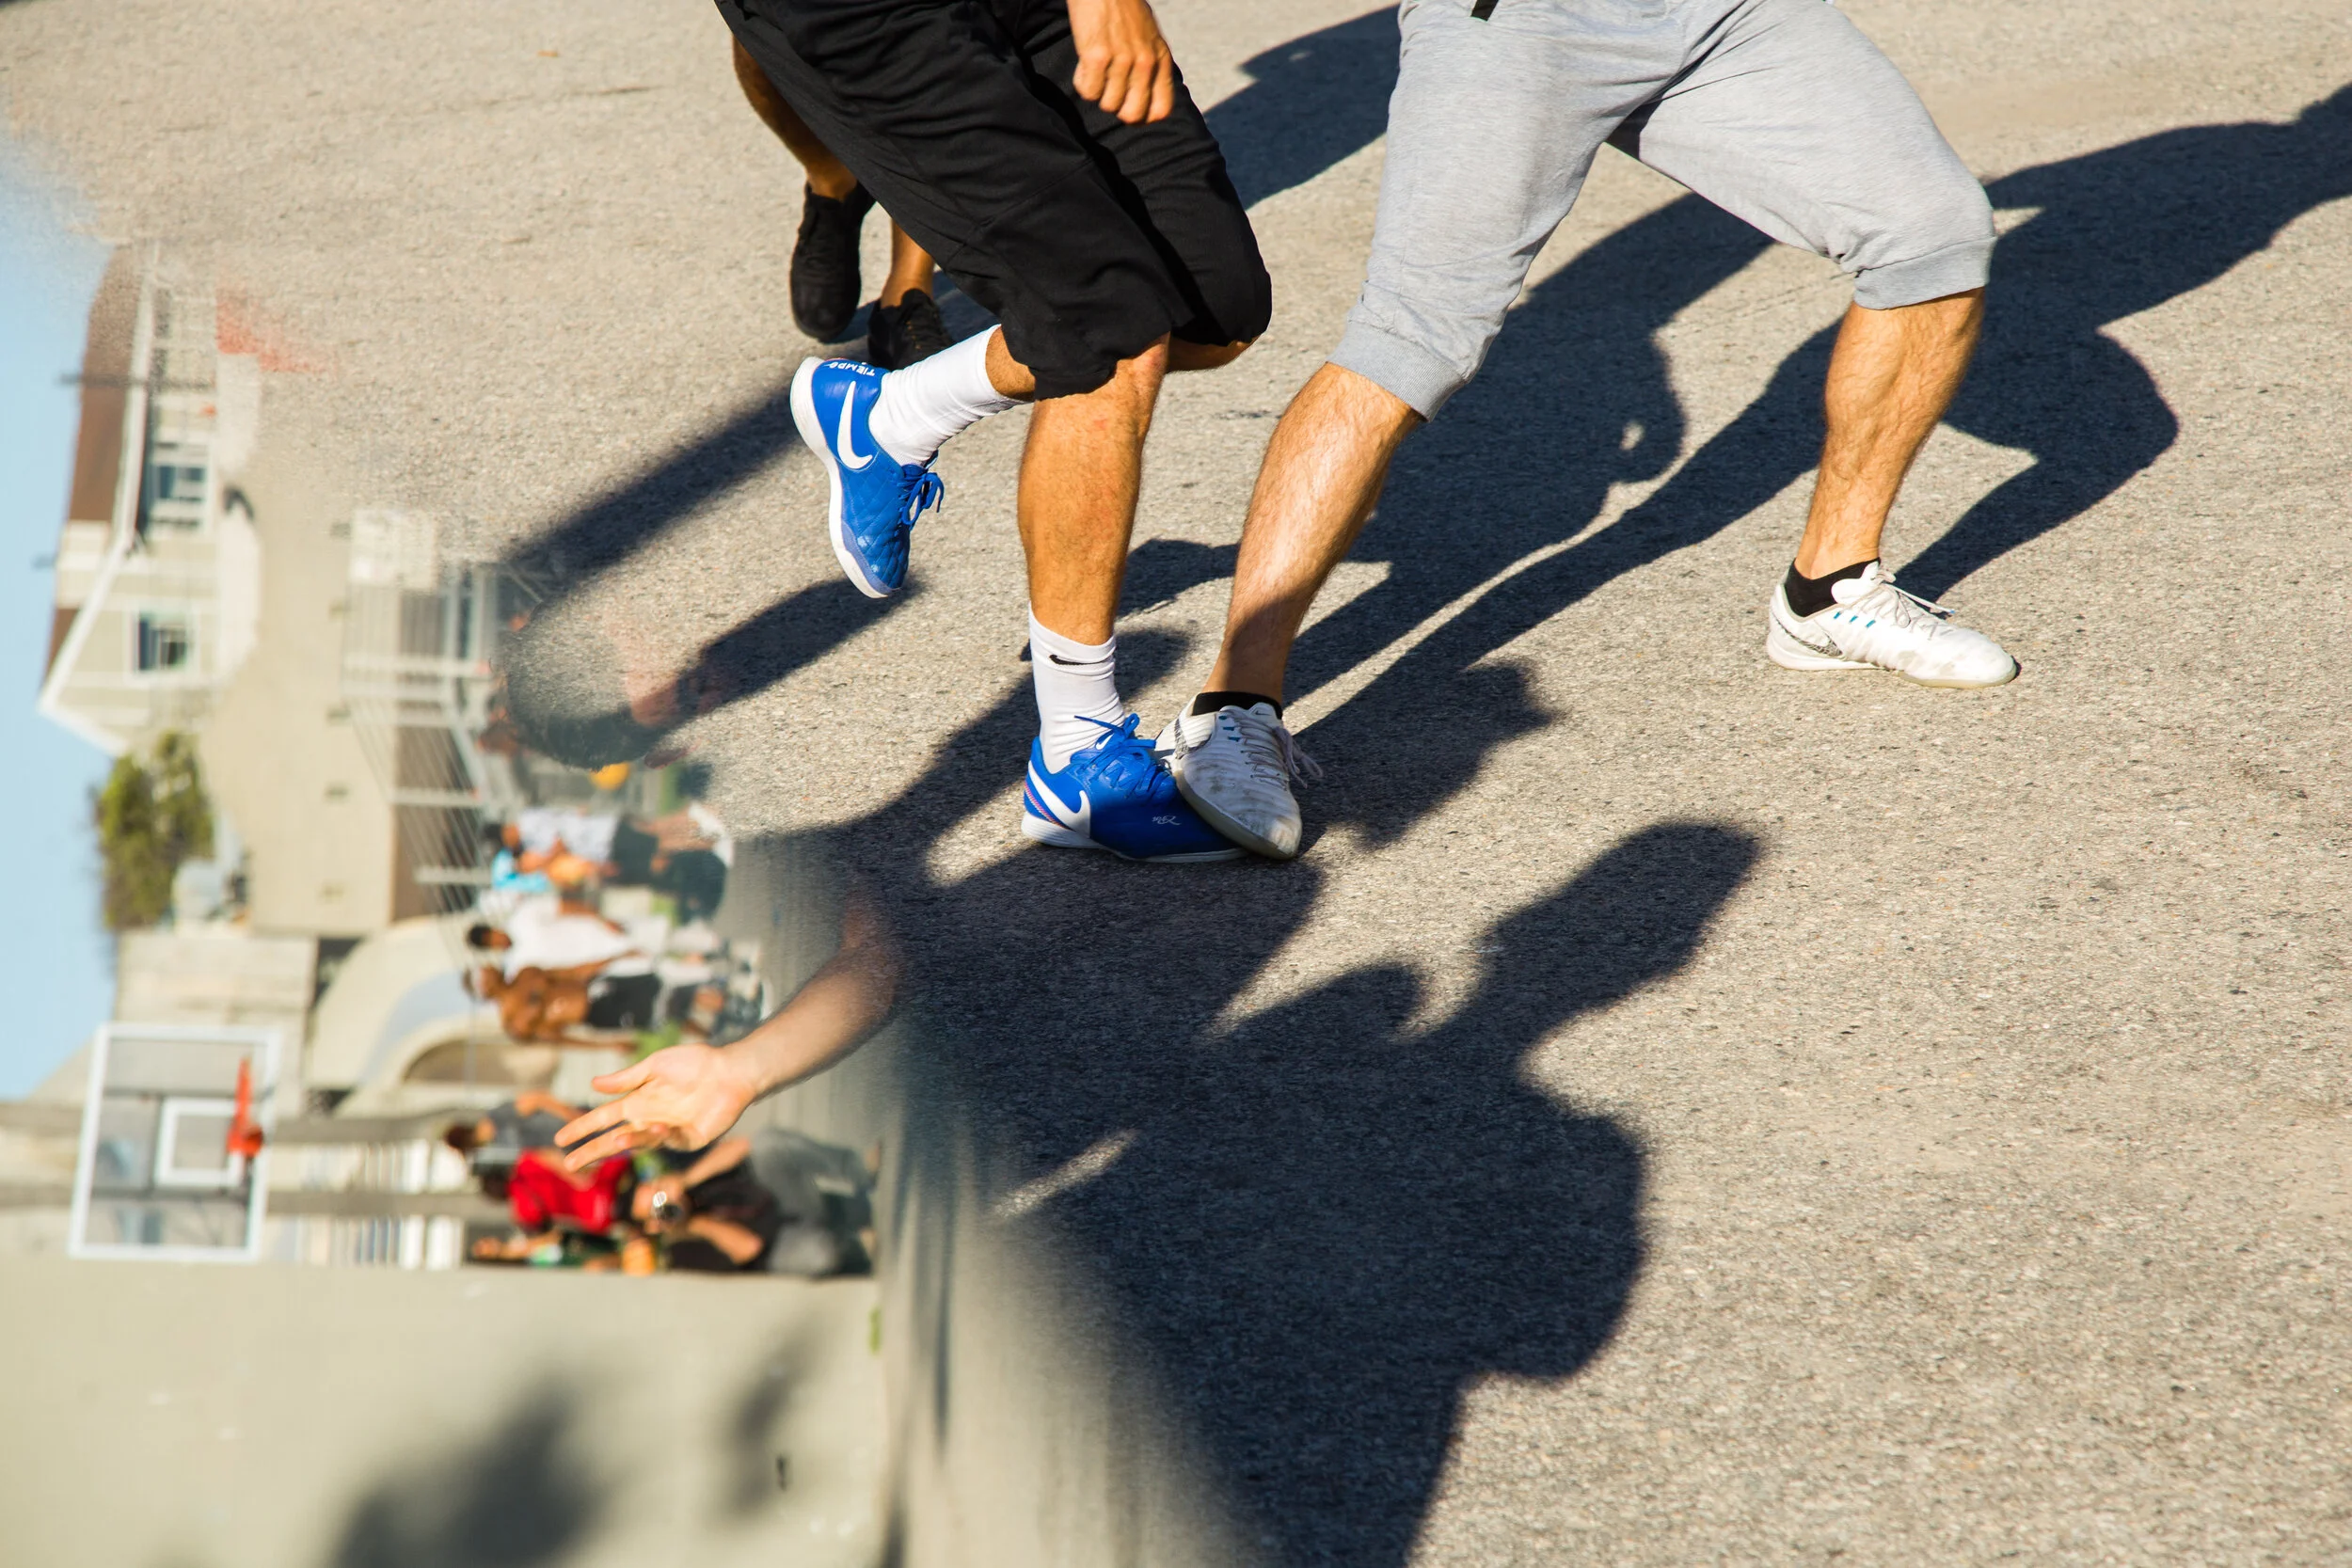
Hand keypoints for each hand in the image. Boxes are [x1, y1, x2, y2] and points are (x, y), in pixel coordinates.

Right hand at [555, 1043, 759, 1167]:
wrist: (730, 1070)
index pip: (603, 1119)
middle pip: (614, 1139)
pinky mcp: (689, 1139)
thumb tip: (592, 1085)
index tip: (560, 1138)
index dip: (583, 1128)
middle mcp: (649, 1119)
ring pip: (640, 1143)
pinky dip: (662, 1136)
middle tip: (570, 1163)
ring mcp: (668, 1132)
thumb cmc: (694, 1063)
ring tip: (616, 1139)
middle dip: (592, 1151)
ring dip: (628, 1143)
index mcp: (637, 1102)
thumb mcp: (655, 1065)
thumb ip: (626, 1079)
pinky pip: (670, 1142)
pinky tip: (659, 1127)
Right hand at [1066, 0, 1174, 123]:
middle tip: (1108, 88)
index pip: (1160, 110)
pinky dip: (1082, 81)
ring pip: (1107, 104)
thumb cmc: (1123, 8)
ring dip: (1097, 90)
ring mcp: (1122, 60)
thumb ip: (1150, 66)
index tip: (1128, 107)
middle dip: (1117, 108)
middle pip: (1131, 115)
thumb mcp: (1149, 36)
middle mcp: (1144, 63)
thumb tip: (1141, 101)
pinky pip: (1087, 91)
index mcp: (1160, 59)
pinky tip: (1084, 62)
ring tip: (1096, 67)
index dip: (1142, 116)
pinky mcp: (1096, 56)